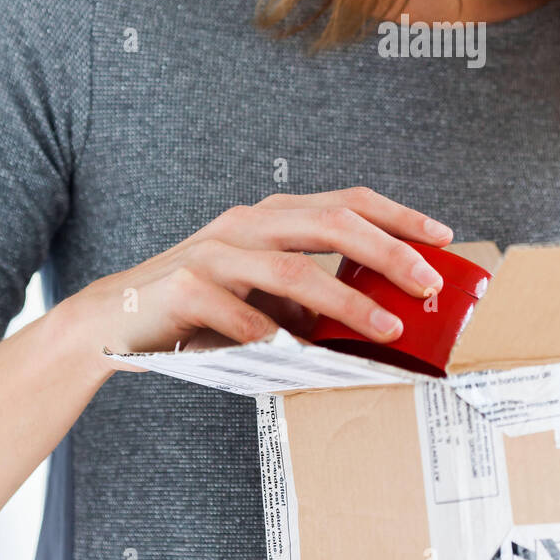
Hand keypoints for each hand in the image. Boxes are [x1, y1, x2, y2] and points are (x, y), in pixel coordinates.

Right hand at [55, 187, 452, 375]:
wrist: (116, 320)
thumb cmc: (205, 309)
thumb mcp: (266, 295)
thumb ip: (313, 296)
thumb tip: (382, 318)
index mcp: (272, 216)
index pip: (347, 201)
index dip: (398, 215)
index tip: (442, 237)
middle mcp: (246, 223)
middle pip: (331, 223)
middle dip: (388, 253)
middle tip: (427, 285)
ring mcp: (214, 252)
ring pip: (292, 269)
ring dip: (347, 301)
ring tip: (387, 329)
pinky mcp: (185, 287)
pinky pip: (240, 315)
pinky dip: (275, 338)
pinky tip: (300, 357)